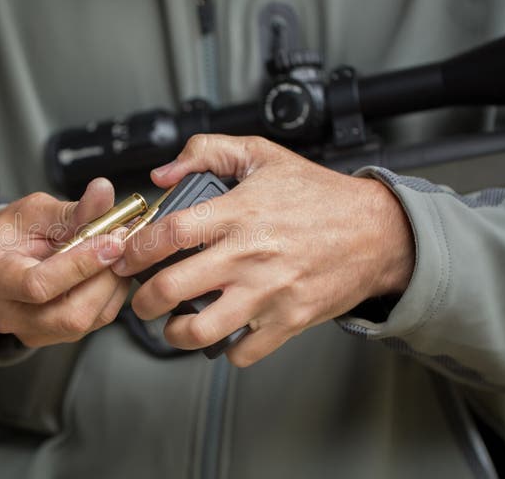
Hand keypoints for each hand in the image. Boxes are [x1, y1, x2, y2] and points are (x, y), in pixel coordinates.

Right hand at [0, 178, 129, 346]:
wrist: (0, 257)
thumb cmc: (12, 233)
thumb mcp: (35, 211)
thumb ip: (71, 208)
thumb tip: (103, 191)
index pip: (39, 285)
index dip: (82, 264)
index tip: (113, 240)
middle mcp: (11, 314)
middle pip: (70, 314)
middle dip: (105, 277)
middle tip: (122, 242)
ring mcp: (34, 331)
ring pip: (88, 320)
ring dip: (113, 283)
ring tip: (118, 250)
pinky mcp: (56, 336)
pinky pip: (95, 321)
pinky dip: (112, 292)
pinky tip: (112, 267)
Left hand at [113, 134, 413, 366]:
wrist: (377, 232)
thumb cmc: (318, 195)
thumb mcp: (262, 155)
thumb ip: (205, 152)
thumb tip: (162, 175)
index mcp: (238, 213)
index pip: (168, 233)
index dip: (136, 249)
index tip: (127, 257)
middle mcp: (248, 255)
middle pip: (172, 288)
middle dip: (141, 301)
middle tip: (140, 300)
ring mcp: (268, 292)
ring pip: (200, 329)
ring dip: (174, 333)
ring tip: (172, 324)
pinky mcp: (288, 320)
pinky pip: (242, 351)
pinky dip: (224, 348)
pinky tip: (221, 331)